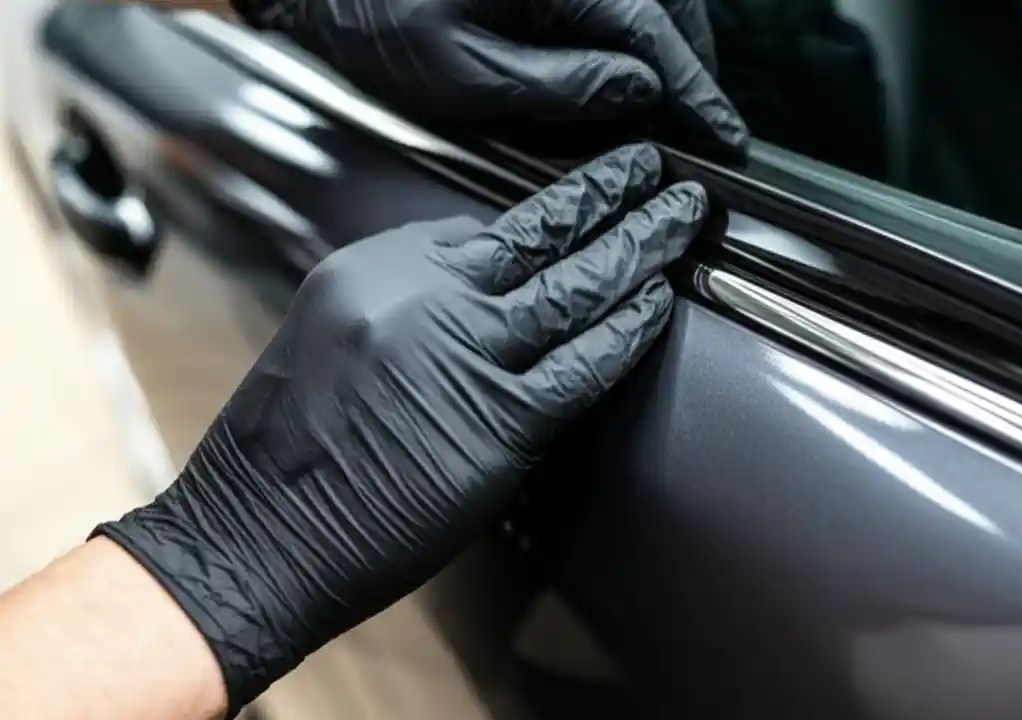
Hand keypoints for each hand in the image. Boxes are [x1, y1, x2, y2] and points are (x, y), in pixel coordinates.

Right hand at [94, 144, 706, 712]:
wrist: (253, 540)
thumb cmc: (283, 455)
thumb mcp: (329, 335)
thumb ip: (405, 300)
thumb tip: (483, 287)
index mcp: (374, 268)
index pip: (480, 225)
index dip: (547, 214)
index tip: (585, 201)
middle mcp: (421, 296)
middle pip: (537, 233)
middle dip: (609, 197)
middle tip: (655, 171)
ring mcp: (463, 355)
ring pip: (575, 286)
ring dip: (641, 246)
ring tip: (683, 216)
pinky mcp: (499, 424)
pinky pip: (584, 363)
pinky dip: (628, 329)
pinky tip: (660, 302)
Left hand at [232, 0, 746, 155]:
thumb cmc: (377, 21)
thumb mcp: (468, 72)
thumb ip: (563, 85)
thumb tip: (642, 93)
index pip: (656, 35)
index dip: (698, 93)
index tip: (726, 138)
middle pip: (667, 9)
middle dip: (691, 70)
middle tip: (702, 132)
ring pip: (647, 0)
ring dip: (666, 50)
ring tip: (669, 107)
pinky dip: (632, 29)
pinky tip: (625, 67)